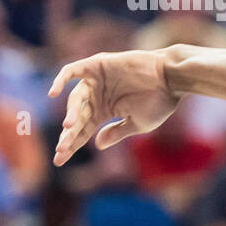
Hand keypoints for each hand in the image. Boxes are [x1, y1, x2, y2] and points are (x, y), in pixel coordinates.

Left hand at [49, 50, 179, 164]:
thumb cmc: (160, 102)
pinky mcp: (97, 65)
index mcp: (106, 111)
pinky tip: (54, 93)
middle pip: (76, 118)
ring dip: (71, 113)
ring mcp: (96, 80)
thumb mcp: (139, 124)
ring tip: (69, 127)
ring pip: (75, 98)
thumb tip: (97, 145)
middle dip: (68, 135)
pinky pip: (72, 71)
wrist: (171, 78)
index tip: (59, 160)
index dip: (72, 145)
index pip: (83, 130)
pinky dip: (61, 80)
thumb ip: (117, 132)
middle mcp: (98, 96)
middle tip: (61, 149)